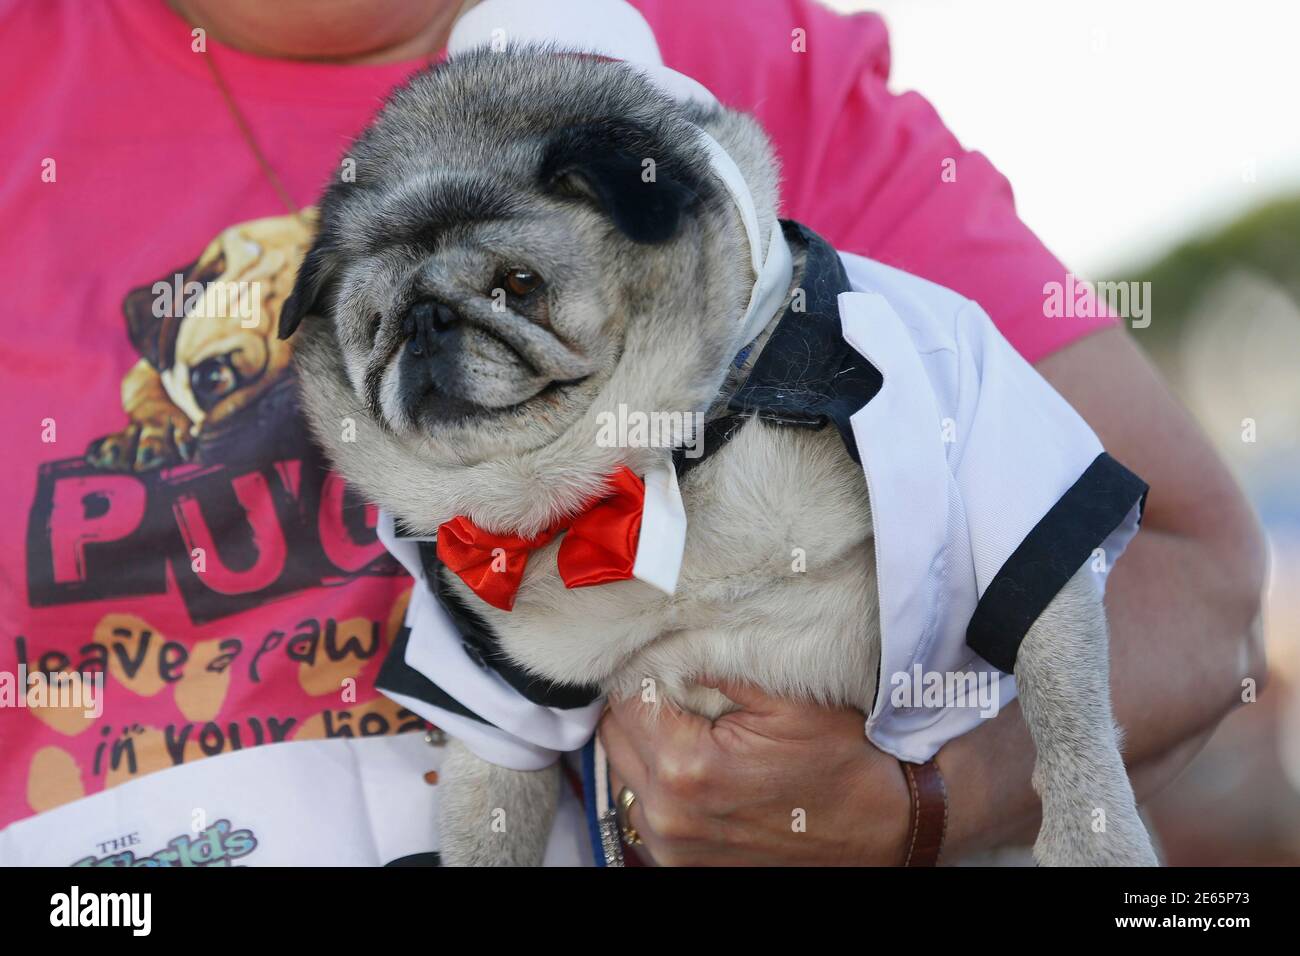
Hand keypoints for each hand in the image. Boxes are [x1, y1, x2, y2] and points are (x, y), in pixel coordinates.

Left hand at [598, 679, 912, 865]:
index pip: (627, 700)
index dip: (646, 670)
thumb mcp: (789, 697)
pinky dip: (656, 782)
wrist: (884, 830)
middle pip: (614, 736)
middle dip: (640, 706)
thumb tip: (667, 642)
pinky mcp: (680, 864)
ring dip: (643, 745)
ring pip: (622, 773)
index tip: (672, 660)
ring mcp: (671, 848)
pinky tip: (694, 765)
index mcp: (688, 768)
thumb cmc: (843, 761)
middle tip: (680, 690)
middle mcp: (668, 816)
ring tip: (690, 728)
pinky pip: (641, 808)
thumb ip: (718, 664)